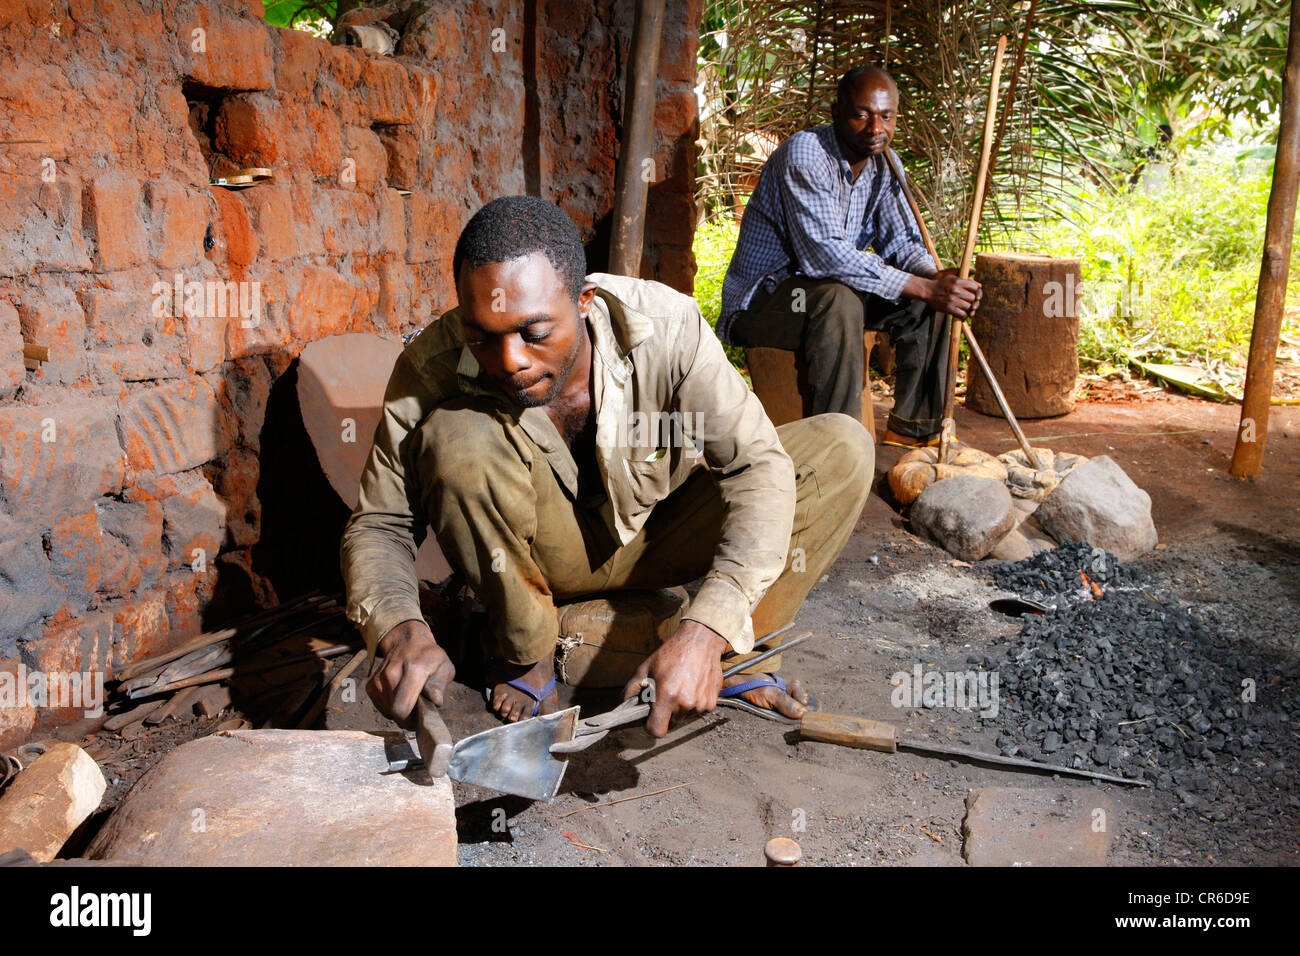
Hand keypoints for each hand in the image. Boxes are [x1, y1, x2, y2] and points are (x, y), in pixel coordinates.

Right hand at [366, 619, 454, 727]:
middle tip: (416, 713)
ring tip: (409, 700)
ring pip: (387, 711)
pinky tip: (399, 697)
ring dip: (398, 711)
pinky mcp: (371, 685)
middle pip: (394, 712)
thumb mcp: (444, 667)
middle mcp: (391, 675)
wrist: (406, 641)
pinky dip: (390, 706)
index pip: (402, 708)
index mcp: (413, 670)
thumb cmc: (429, 656)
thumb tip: (434, 702)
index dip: (411, 721)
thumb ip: (439, 686)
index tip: (419, 719)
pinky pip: (380, 706)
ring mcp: (379, 680)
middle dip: (406, 719)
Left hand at [622, 619, 727, 737]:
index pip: (657, 730)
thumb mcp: (646, 667)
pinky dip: (693, 704)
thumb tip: (624, 704)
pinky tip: (692, 687)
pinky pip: (697, 711)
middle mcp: (685, 704)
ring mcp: (700, 705)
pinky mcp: (711, 703)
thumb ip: (632, 688)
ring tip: (680, 688)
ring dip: (680, 708)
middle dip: (666, 714)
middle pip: (671, 723)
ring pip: (684, 717)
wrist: (700, 642)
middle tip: (666, 696)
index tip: (650, 718)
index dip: (650, 726)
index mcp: (667, 696)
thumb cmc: (672, 653)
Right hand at [906, 269, 981, 317]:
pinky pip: (962, 314)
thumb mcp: (952, 277)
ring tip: (965, 308)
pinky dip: (964, 316)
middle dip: (972, 300)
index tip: (974, 294)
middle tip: (969, 302)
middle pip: (973, 297)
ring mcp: (952, 300)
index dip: (976, 291)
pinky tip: (962, 314)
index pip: (975, 287)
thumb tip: (980, 286)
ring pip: (969, 306)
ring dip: (968, 308)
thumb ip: (966, 280)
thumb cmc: (942, 284)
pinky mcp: (949, 308)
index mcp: (958, 281)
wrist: (928, 291)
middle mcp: (956, 290)